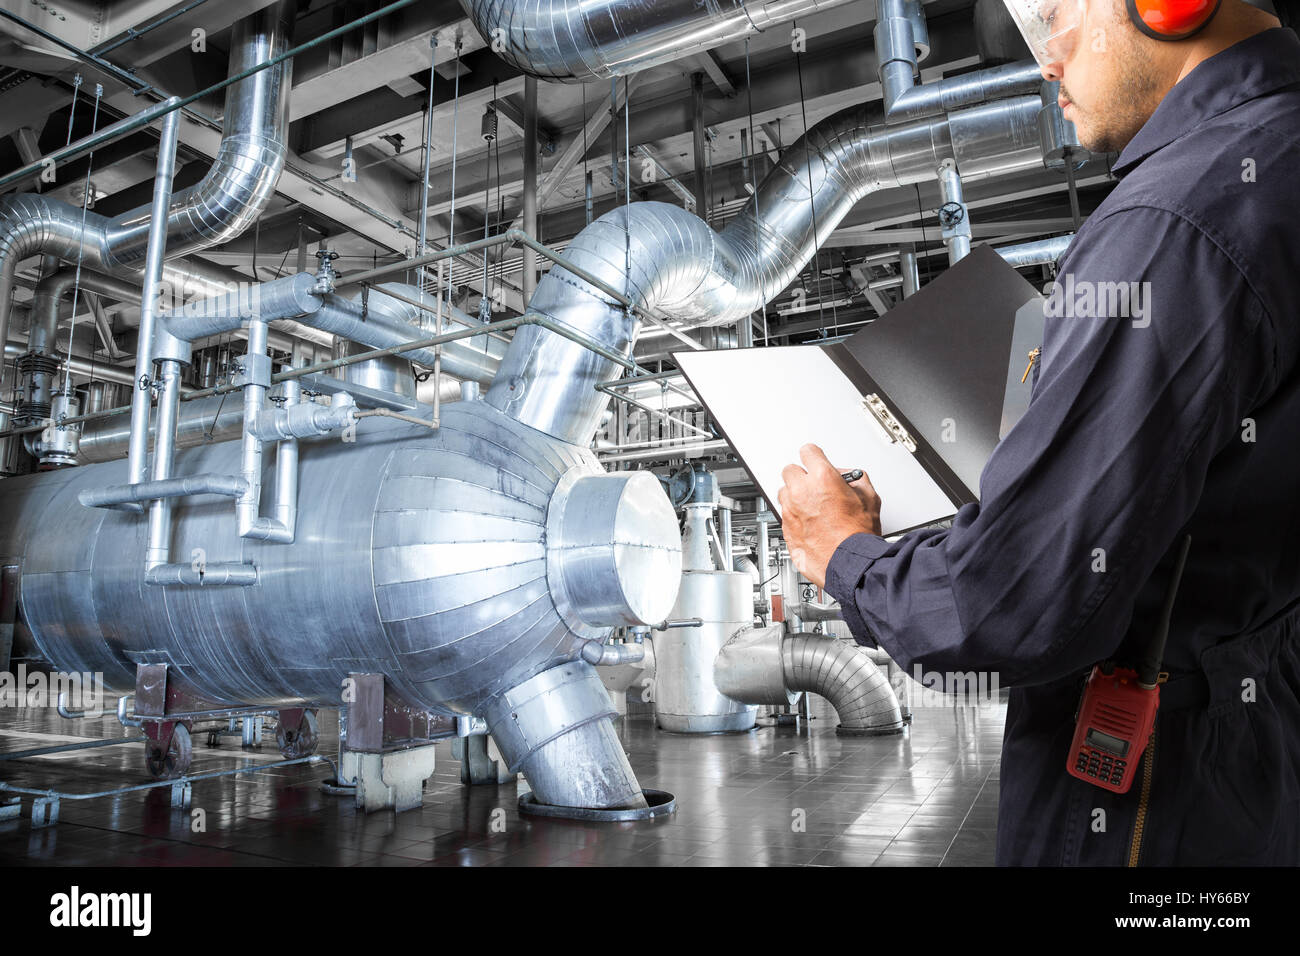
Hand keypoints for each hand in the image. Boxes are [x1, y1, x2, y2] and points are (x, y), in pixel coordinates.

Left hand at [777, 443, 882, 587]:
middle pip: (790, 470)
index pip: (808, 451)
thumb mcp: (870, 498)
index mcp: (822, 478)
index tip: (816, 460)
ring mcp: (791, 510)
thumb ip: (857, 481)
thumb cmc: (859, 536)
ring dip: (795, 495)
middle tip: (814, 485)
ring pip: (784, 492)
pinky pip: (785, 514)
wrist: (850, 564)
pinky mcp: (786, 528)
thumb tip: (850, 479)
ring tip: (812, 506)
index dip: (815, 456)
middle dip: (802, 476)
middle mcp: (802, 492)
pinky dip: (794, 516)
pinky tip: (810, 523)